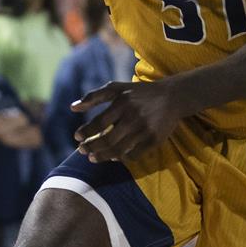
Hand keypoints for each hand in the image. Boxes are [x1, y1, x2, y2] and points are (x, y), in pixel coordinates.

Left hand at [72, 79, 187, 162]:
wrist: (172, 97)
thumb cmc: (139, 93)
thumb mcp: (117, 88)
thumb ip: (94, 96)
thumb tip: (72, 108)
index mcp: (123, 103)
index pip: (99, 123)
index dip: (86, 132)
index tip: (77, 138)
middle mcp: (133, 117)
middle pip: (107, 139)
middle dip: (91, 147)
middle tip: (81, 151)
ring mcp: (145, 130)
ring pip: (119, 150)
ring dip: (102, 156)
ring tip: (92, 158)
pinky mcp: (154, 140)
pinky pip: (134, 155)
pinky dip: (121, 158)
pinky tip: (113, 157)